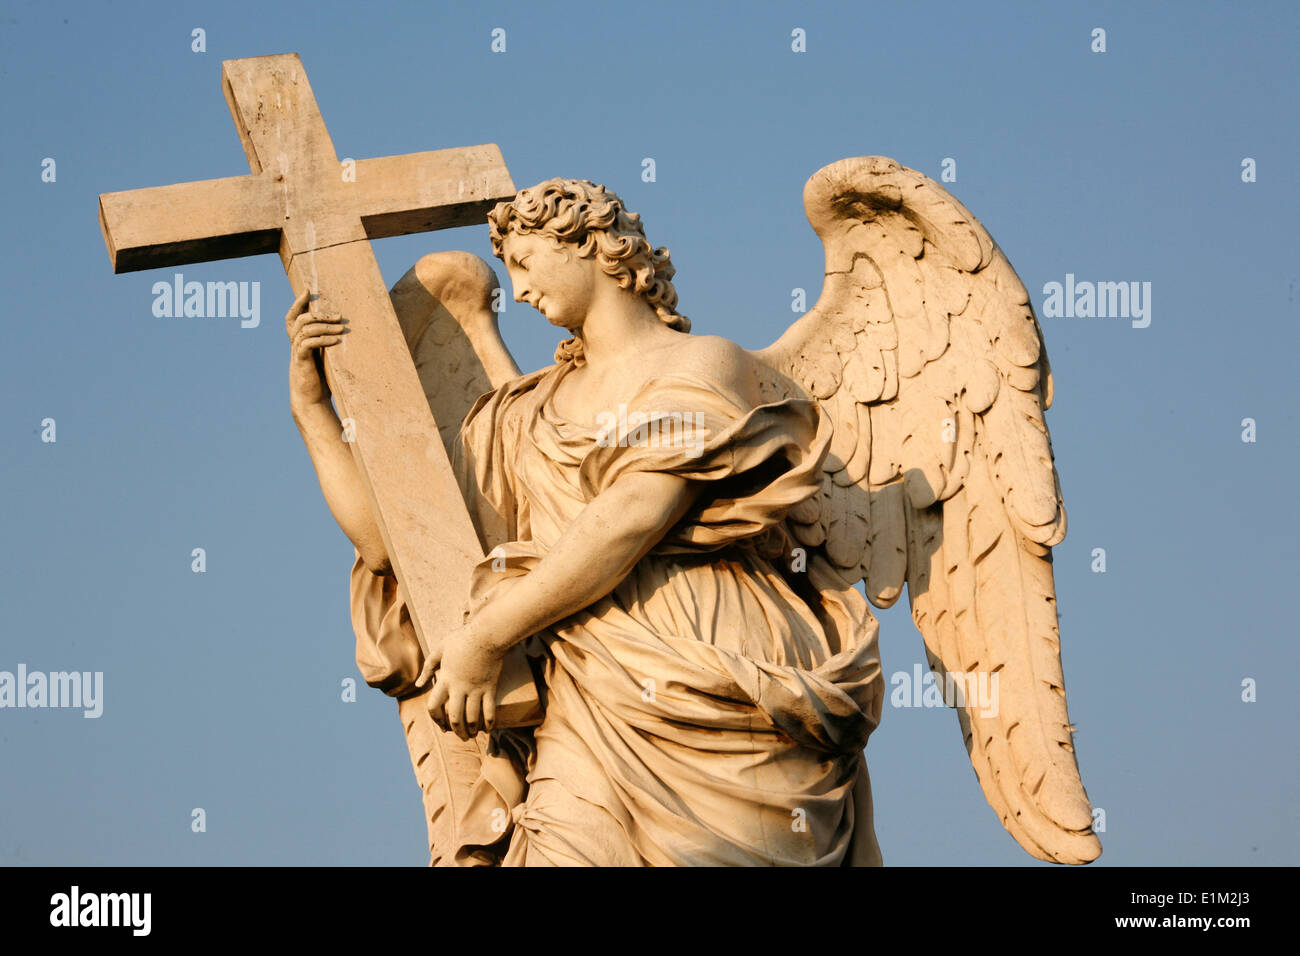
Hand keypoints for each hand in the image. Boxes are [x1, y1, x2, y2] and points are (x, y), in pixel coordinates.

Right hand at [286, 289, 348, 413]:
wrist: (311, 402)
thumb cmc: (319, 380)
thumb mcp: (323, 358)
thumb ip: (325, 344)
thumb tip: (342, 330)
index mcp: (299, 341)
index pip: (292, 317)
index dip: (297, 303)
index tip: (307, 291)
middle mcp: (295, 345)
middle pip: (299, 320)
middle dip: (319, 314)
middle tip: (338, 315)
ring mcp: (297, 353)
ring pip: (304, 330)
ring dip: (324, 326)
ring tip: (342, 329)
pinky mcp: (301, 362)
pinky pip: (308, 344)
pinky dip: (322, 340)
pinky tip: (336, 341)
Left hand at [415, 622, 505, 739]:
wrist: (487, 635)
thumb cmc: (462, 639)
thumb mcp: (439, 650)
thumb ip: (428, 667)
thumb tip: (419, 684)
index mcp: (445, 679)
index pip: (434, 706)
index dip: (435, 718)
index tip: (440, 724)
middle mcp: (459, 688)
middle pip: (454, 717)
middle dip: (456, 730)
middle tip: (459, 736)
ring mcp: (476, 689)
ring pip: (472, 717)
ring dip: (471, 730)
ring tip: (472, 735)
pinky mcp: (490, 687)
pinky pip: (489, 710)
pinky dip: (489, 722)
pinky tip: (488, 729)